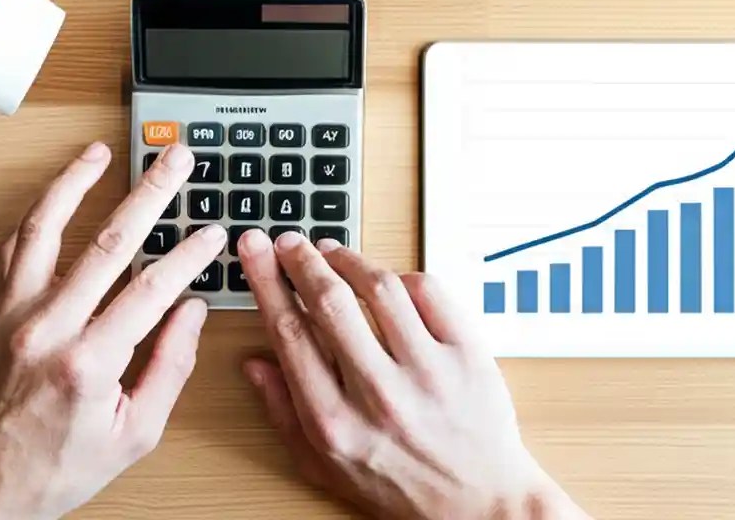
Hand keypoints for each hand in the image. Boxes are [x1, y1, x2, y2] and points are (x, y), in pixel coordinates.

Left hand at [0, 142, 224, 519]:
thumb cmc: (53, 468)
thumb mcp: (132, 436)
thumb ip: (169, 369)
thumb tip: (191, 314)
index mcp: (88, 363)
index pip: (150, 290)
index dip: (187, 256)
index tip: (211, 233)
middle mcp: (45, 329)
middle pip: (107, 242)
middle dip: (150, 194)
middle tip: (174, 160)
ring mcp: (8, 313)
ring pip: (45, 227)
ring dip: (76, 182)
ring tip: (101, 152)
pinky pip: (10, 247)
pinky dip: (34, 214)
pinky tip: (55, 195)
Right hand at [238, 232, 588, 519]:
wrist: (479, 505)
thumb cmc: (401, 487)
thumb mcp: (324, 467)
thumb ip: (284, 414)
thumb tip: (255, 364)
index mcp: (336, 422)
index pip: (290, 332)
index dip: (266, 282)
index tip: (255, 253)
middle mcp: (380, 395)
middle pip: (329, 302)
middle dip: (299, 260)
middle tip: (286, 241)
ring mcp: (428, 372)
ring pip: (380, 288)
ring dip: (347, 259)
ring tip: (330, 252)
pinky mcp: (468, 356)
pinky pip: (431, 293)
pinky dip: (402, 276)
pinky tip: (386, 279)